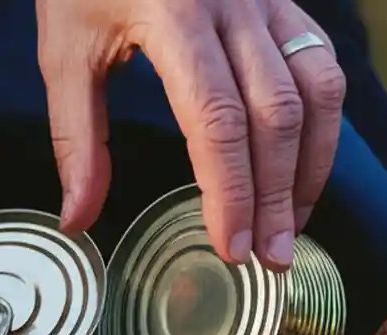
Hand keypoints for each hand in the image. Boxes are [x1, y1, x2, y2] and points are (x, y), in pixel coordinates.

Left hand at [37, 0, 345, 271]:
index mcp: (173, 13)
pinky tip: (303, 168)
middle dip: (278, 196)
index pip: (217, 121)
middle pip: (276, 115)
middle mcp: (233, 4)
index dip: (231, 192)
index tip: (230, 247)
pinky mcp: (284, 0)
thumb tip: (79, 220)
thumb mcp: (64, 49)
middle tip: (271, 258)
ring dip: (312, 166)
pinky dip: (322, 126)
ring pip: (316, 90)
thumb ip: (76, 138)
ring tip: (296, 224)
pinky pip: (322, 66)